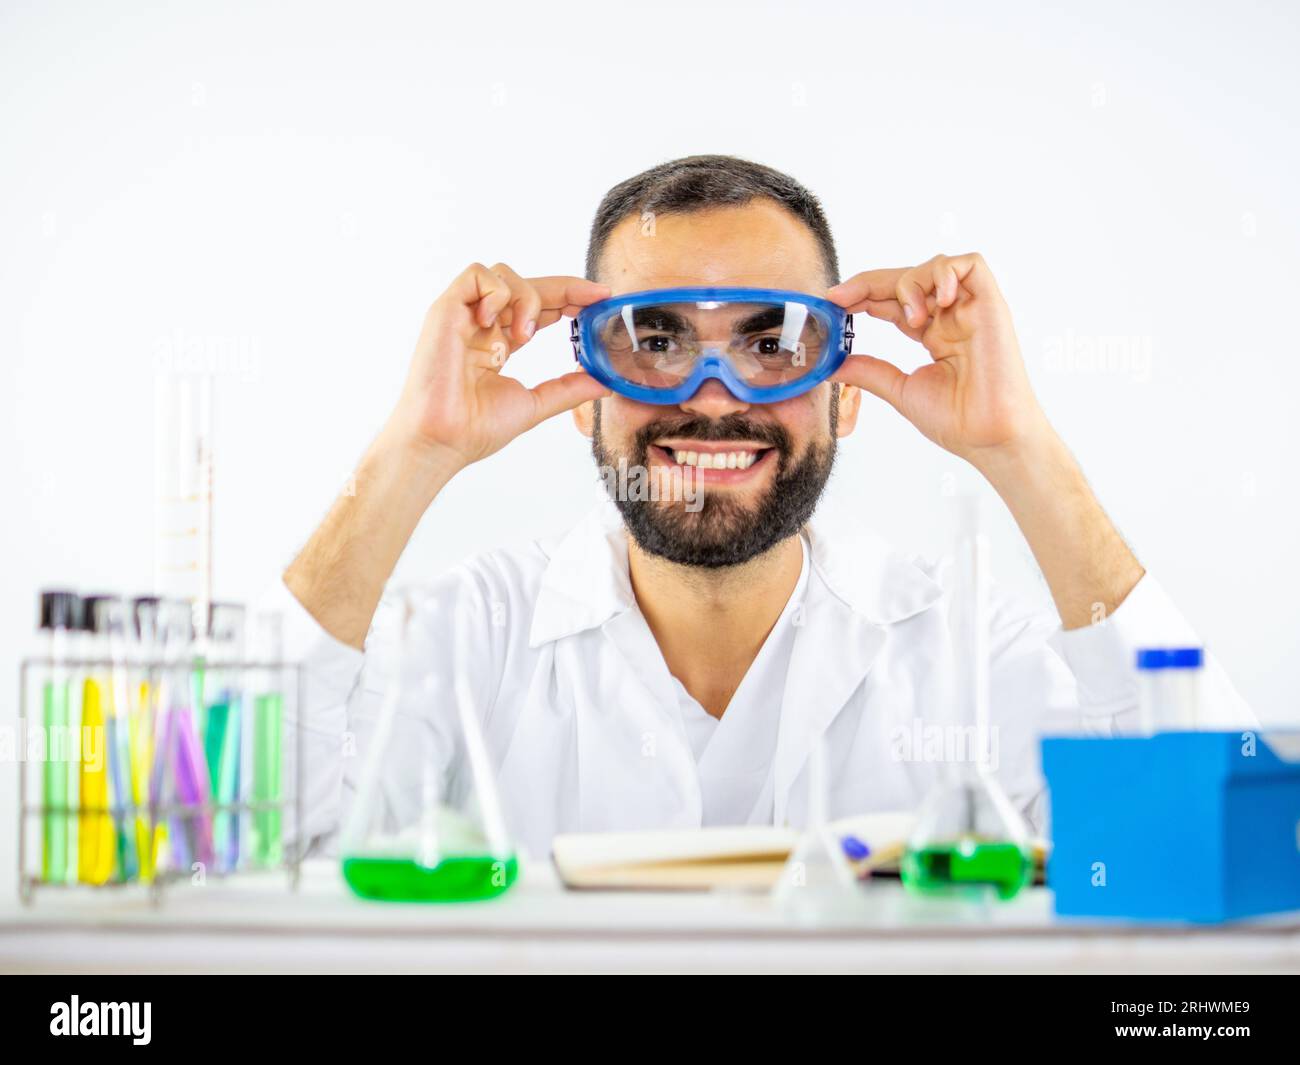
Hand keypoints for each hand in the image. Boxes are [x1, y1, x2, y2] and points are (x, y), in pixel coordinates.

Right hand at [387, 263, 611, 470]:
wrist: (445, 439)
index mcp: (498, 344)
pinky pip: (476, 275)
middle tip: (594, 298)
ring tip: (526, 335)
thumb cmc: (475, 428)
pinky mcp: (445, 310)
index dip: (568, 299)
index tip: (601, 300)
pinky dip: (495, 292)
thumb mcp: (535, 403)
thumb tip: (604, 383)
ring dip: (527, 298)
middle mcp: (481, 325)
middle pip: (527, 285)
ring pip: (503, 274)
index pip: (538, 308)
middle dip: (565, 287)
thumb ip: (567, 389)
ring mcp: (463, 316)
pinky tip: (495, 324)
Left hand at [827, 253, 1049, 465]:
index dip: (862, 295)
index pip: (893, 300)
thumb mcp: (900, 389)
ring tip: (909, 319)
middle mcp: (951, 317)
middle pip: (907, 279)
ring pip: (934, 267)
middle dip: (870, 283)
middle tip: (842, 297)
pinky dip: (945, 273)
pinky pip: (971, 265)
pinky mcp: (991, 306)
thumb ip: (868, 371)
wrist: (989, 437)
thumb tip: (832, 363)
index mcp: (933, 334)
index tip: (833, 303)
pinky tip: (936, 302)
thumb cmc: (958, 420)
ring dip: (910, 283)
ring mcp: (971, 310)